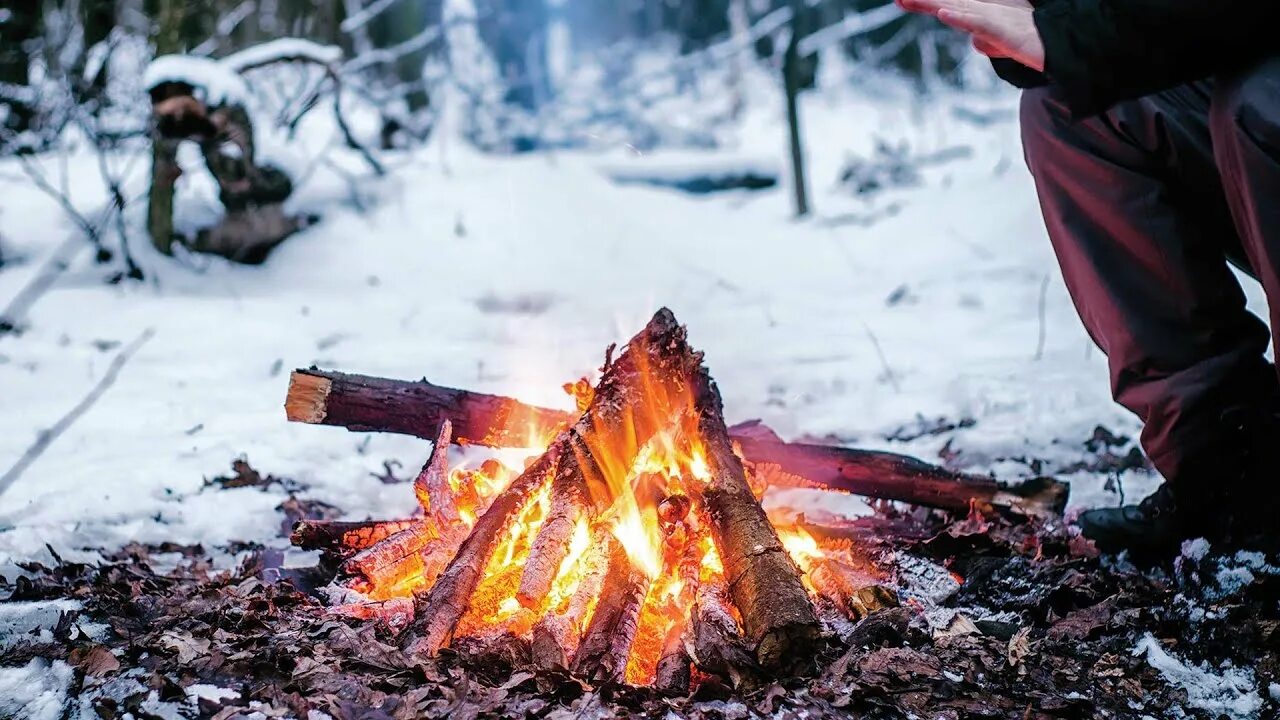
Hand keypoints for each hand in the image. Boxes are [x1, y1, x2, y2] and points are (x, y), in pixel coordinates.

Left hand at [896, 0, 1044, 71]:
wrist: (1056, 43)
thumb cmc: (1032, 39)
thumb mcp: (1004, 42)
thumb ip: (987, 40)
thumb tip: (977, 42)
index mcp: (978, 13)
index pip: (945, 5)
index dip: (922, 2)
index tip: (899, 0)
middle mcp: (981, 11)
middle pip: (945, 2)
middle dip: (921, 0)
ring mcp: (989, 18)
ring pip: (956, 7)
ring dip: (932, 4)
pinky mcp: (1000, 29)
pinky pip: (977, 22)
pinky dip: (960, 18)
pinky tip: (944, 14)